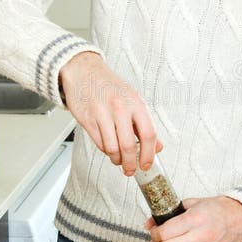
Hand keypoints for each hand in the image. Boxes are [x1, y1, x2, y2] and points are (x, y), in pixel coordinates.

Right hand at [59, 52, 159, 173]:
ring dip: (116, 160)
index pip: (148, 134)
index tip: (146, 164)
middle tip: (131, 170)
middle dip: (130, 163)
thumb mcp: (133, 99)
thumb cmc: (109, 86)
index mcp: (135, 102)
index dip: (149, 154)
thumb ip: (144, 123)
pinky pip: (99, 143)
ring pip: (112, 147)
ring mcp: (102, 113)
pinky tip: (109, 148)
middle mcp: (120, 107)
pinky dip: (105, 151)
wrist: (84, 71)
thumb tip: (157, 146)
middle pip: (128, 145)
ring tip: (119, 160)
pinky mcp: (87, 119)